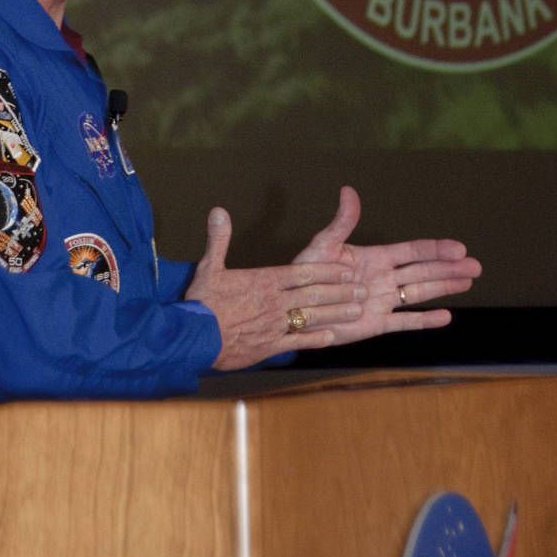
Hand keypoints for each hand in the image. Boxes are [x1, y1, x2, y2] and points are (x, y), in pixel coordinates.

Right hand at [185, 207, 367, 369]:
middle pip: (314, 294)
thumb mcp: (209, 267)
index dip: (327, 271)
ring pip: (312, 317)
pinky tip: (332, 337)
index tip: (346, 269)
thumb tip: (219, 210)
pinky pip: (298, 341)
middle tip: (362, 290)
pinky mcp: (270, 346)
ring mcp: (274, 325)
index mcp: (264, 281)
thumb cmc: (202, 302)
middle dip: (340, 291)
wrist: (194, 339)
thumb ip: (219, 239)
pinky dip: (316, 339)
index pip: (302, 273)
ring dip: (336, 313)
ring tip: (356, 311)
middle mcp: (274, 302)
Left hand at [291, 186, 481, 344]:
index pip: (411, 251)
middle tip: (476, 266)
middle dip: (449, 268)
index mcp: (374, 257)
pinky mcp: (376, 325)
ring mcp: (382, 302)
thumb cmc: (306, 274)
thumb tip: (348, 190)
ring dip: (444, 287)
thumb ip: (341, 222)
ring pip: (419, 293)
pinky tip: (445, 316)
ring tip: (469, 281)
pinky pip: (405, 322)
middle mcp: (383, 278)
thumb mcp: (323, 245)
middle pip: (423, 271)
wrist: (295, 307)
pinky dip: (425, 321)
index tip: (459, 247)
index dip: (435, 249)